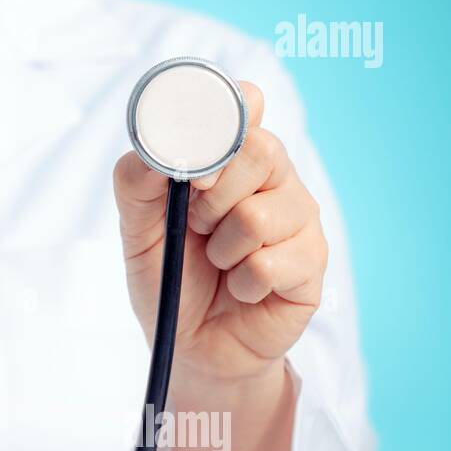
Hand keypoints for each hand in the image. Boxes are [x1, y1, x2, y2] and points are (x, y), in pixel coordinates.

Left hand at [112, 82, 326, 404]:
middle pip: (261, 150)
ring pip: (260, 215)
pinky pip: (271, 263)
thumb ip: (137, 184)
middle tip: (197, 225)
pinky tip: (242, 290)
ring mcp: (299, 219)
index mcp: (233, 156)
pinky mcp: (313, 264)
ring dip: (222, 250)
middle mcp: (273, 178)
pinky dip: (242, 283)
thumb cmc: (170, 277)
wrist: (194, 346)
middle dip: (211, 197)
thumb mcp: (137, 230)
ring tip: (218, 263)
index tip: (194, 160)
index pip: (246, 104)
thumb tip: (154, 151)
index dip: (221, 122)